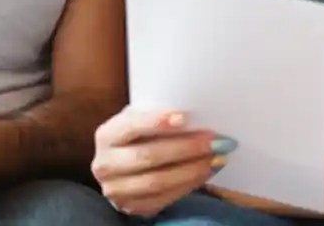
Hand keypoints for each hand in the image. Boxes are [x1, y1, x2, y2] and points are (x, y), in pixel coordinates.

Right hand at [91, 108, 237, 216]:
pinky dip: (189, 185)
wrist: (121, 171)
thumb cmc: (137, 138)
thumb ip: (156, 117)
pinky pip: (164, 198)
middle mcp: (106, 164)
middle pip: (148, 156)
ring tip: (217, 158)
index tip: (184, 117)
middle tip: (215, 141)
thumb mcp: (138, 121)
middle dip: (186, 148)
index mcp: (106, 136)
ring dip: (192, 169)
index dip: (156, 121)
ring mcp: (117, 190)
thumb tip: (194, 115)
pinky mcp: (132, 207)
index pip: (131, 126)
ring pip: (158, 181)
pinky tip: (206, 172)